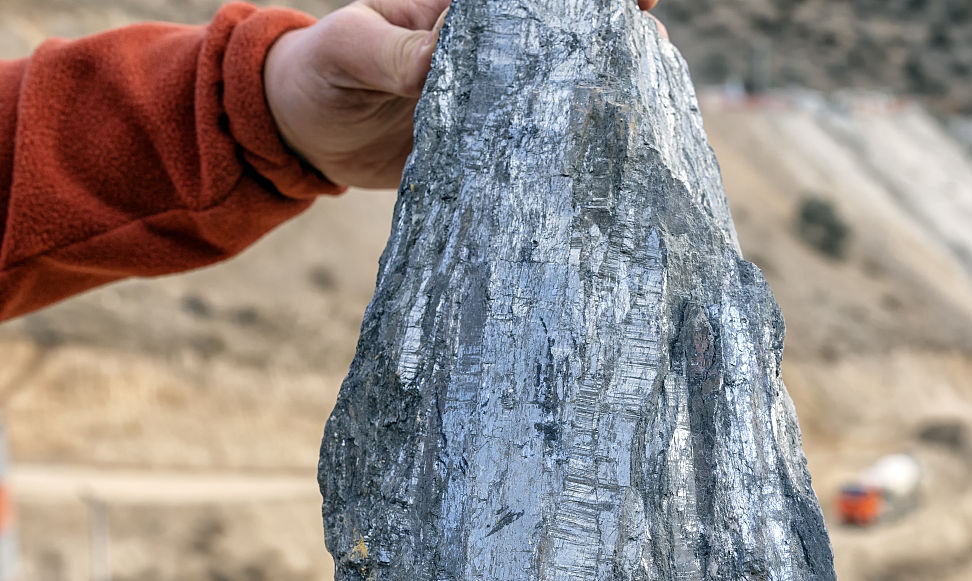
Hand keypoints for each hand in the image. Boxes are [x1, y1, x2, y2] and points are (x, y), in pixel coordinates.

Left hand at [264, 0, 666, 189]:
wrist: (303, 133)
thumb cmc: (321, 72)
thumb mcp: (349, 49)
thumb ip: (394, 54)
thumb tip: (442, 62)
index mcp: (463, 14)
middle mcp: (492, 52)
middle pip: (566, 37)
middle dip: (614, 37)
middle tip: (648, 50)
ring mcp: (496, 100)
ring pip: (563, 88)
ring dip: (601, 92)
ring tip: (639, 100)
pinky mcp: (490, 145)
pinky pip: (536, 142)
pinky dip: (568, 148)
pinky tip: (602, 154)